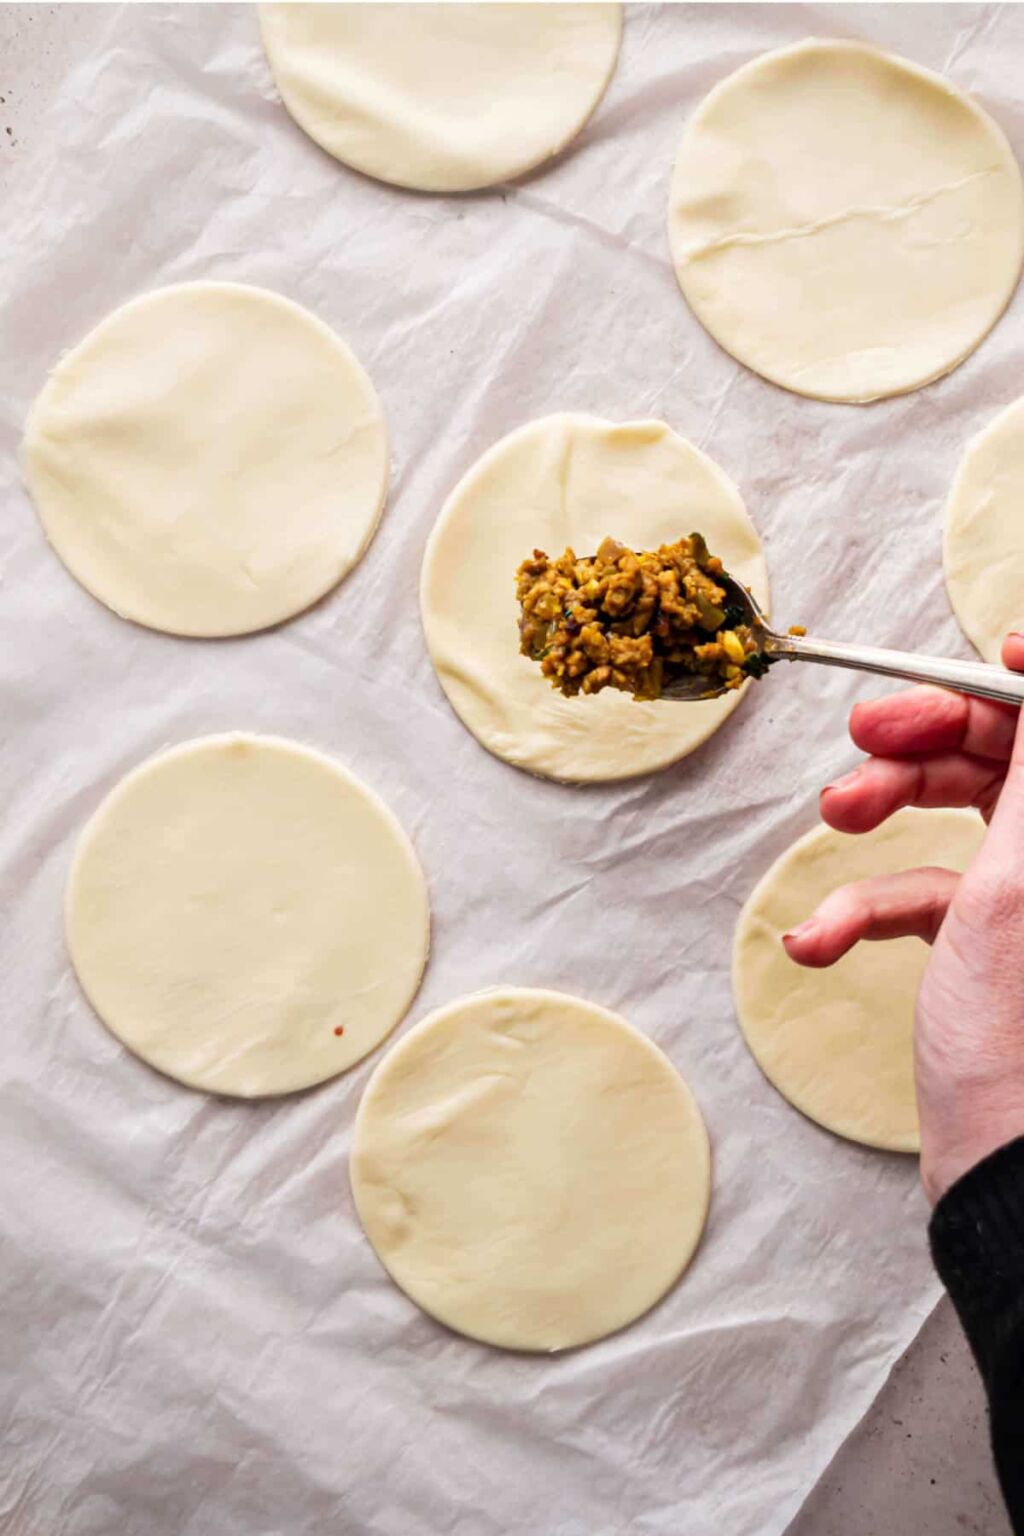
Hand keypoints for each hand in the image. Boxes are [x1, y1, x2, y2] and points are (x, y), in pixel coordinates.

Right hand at [783, 634, 1023, 1204]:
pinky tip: (818, 938)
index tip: (973, 664)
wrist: (1004, 1183)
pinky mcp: (986, 943)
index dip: (1014, 688)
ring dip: (881, 818)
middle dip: (924, 744)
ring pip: (955, 818)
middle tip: (861, 738)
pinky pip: (922, 895)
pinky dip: (864, 908)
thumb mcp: (1013, 889)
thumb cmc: (1016, 1049)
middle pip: (1002, 760)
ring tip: (832, 819)